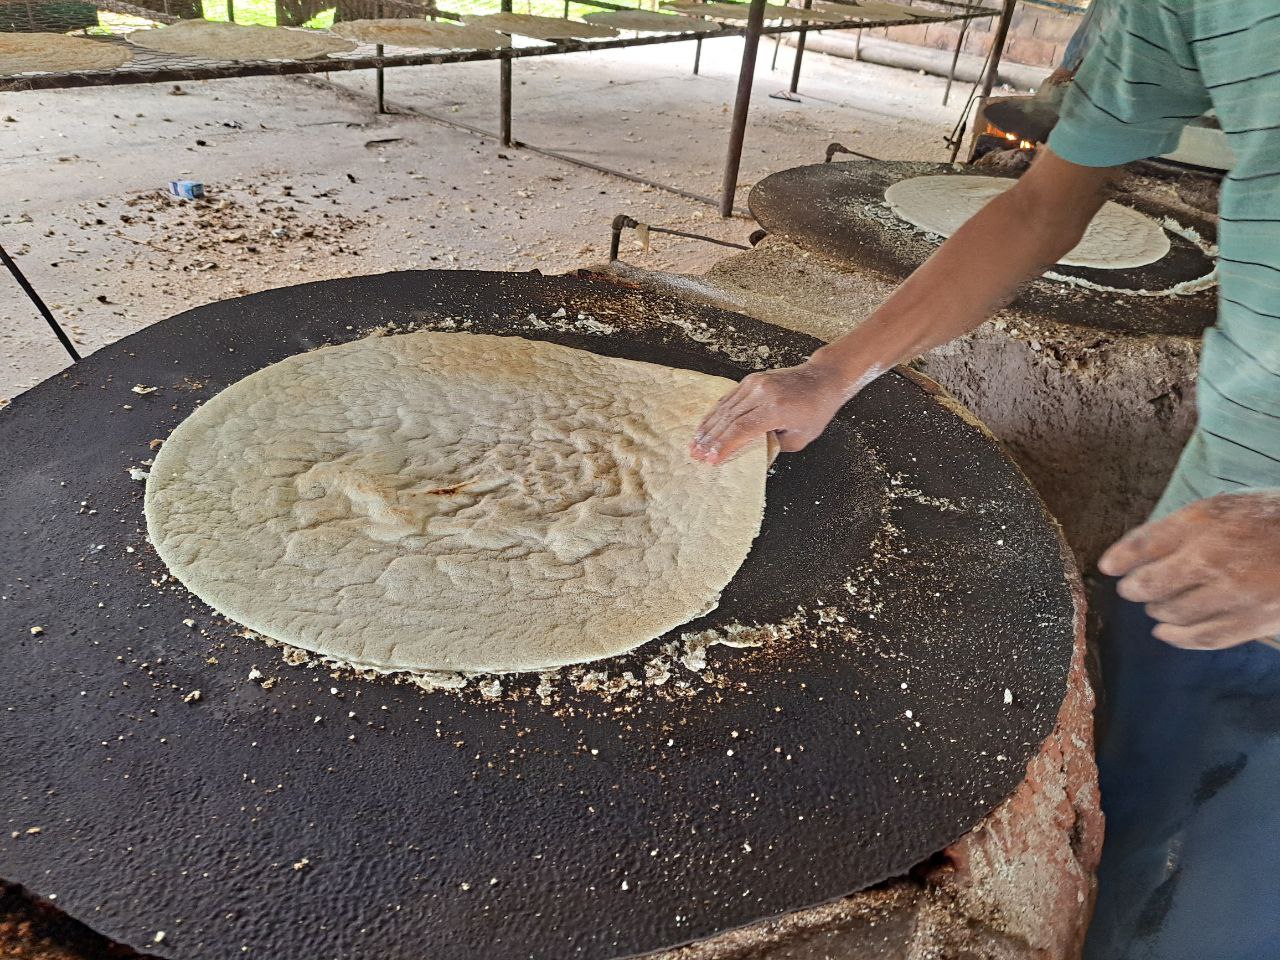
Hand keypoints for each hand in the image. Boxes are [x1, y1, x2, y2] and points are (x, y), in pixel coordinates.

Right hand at [690, 357, 855, 464]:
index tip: (711, 460)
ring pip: (724, 408)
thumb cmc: (815, 411)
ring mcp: (755, 383)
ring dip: (707, 427)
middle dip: (710, 439)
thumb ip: (773, 446)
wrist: (822, 379)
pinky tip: (705, 427)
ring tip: (695, 444)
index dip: (723, 446)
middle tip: (695, 455)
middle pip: (728, 419)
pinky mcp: (750, 380)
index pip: (742, 429)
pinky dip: (714, 414)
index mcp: (776, 408)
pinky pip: (728, 399)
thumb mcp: (800, 438)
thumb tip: (748, 453)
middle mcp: (762, 393)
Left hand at [1099, 491, 1279, 649]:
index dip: (1120, 560)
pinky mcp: (1253, 622)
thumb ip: (1170, 530)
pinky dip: (1178, 637)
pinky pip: (1203, 637)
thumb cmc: (1266, 520)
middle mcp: (1215, 558)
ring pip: (1174, 612)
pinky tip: (1165, 632)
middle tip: (1134, 588)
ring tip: (1156, 603)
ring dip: (1157, 610)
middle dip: (1136, 588)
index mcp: (1205, 523)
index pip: (1144, 545)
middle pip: (1152, 584)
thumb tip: (1118, 558)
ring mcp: (1235, 594)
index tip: (1109, 568)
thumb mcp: (1216, 509)